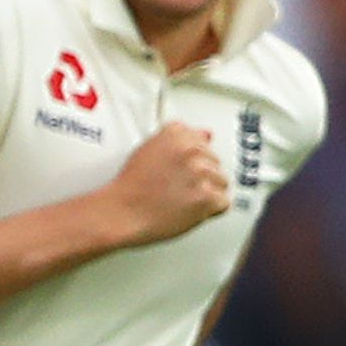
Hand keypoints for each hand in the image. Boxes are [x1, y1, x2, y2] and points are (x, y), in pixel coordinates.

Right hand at [102, 122, 229, 246]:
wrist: (123, 211)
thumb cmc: (132, 186)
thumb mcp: (150, 150)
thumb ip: (180, 140)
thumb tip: (206, 134)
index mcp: (176, 134)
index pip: (201, 140)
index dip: (191, 158)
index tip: (180, 167)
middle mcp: (190, 150)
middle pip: (214, 162)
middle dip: (201, 176)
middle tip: (177, 186)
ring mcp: (199, 172)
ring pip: (221, 182)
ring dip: (207, 192)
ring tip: (182, 197)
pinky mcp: (206, 196)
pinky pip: (223, 203)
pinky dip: (210, 210)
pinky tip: (190, 208)